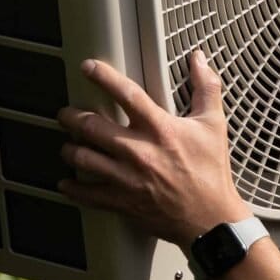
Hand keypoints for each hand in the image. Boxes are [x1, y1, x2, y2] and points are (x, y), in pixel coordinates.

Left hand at [59, 50, 249, 245]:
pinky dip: (72, 188)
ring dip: (70, 150)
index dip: (103, 77)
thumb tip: (200, 60)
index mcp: (160, 129)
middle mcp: (139, 152)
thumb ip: (206, 88)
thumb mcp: (214, 125)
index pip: (126, 95)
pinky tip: (66, 182)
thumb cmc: (211, 173)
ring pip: (83, 159)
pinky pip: (87, 194)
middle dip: (72, 117)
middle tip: (66, 113)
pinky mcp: (123, 202)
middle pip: (92, 127)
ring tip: (68, 145)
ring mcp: (128, 178)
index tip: (88, 67)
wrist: (210, 219)